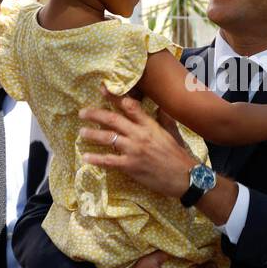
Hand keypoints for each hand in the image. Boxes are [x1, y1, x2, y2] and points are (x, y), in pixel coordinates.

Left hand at [79, 89, 197, 197]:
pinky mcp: (130, 166)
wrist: (185, 177)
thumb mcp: (172, 133)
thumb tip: (159, 106)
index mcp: (150, 125)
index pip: (130, 106)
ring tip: (81, 132)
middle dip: (95, 114)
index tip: (102, 90)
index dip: (114, 97)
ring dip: (92, 134)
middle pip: (113, 119)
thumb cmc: (179, 155)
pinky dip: (96, 159)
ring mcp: (134, 150)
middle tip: (82, 112)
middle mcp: (139, 135)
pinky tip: (86, 157)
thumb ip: (163, 119)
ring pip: (108, 138)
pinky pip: (109, 161)